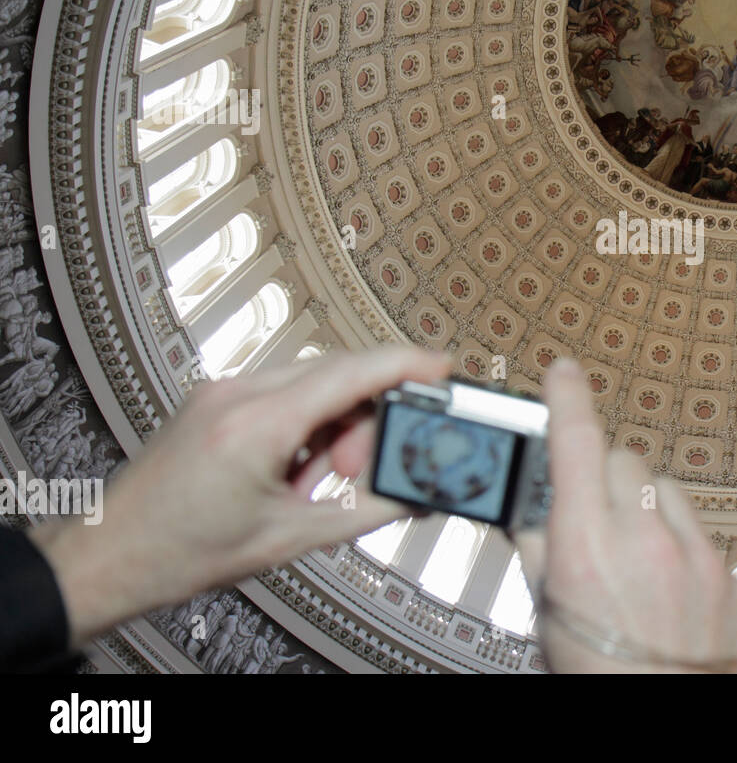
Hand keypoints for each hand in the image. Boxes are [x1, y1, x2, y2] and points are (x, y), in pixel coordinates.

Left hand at [31, 348, 450, 646]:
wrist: (108, 557)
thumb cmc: (178, 553)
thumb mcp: (289, 539)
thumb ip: (365, 512)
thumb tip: (414, 494)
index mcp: (256, 426)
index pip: (351, 373)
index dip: (406, 365)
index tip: (442, 367)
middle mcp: (237, 395)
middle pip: (337, 375)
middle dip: (368, 417)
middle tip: (365, 470)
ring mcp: (222, 392)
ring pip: (312, 384)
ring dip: (336, 426)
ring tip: (320, 483)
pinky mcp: (215, 400)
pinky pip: (284, 394)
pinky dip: (307, 427)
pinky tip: (297, 471)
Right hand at [511, 359, 736, 672]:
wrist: (670, 719)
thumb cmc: (602, 680)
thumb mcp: (547, 615)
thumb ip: (539, 550)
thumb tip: (528, 507)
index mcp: (585, 548)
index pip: (575, 442)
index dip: (566, 396)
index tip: (561, 371)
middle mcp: (642, 539)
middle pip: (618, 457)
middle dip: (597, 470)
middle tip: (584, 509)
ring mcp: (691, 551)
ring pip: (658, 485)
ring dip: (637, 498)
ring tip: (625, 547)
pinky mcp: (724, 568)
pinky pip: (692, 522)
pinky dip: (671, 532)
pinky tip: (660, 572)